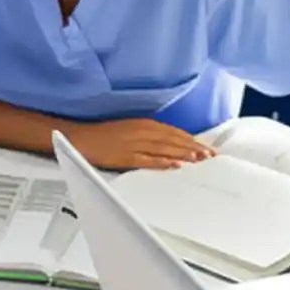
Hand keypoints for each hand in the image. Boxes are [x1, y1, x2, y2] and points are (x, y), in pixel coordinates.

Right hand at [68, 119, 215, 169]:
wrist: (80, 138)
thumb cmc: (103, 135)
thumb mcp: (129, 129)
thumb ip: (148, 135)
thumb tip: (167, 142)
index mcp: (143, 124)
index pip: (174, 132)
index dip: (191, 140)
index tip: (206, 147)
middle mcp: (142, 132)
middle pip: (173, 140)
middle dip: (193, 148)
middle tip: (209, 156)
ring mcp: (134, 145)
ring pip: (164, 149)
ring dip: (183, 154)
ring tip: (199, 160)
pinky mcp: (125, 157)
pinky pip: (147, 160)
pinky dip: (162, 162)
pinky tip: (175, 165)